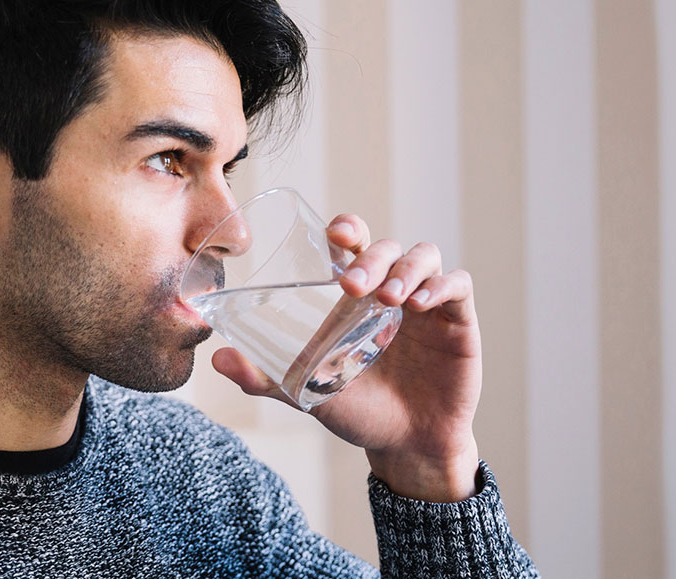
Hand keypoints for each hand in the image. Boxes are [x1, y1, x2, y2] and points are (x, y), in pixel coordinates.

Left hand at [213, 214, 481, 501]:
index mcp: (355, 296)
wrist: (406, 446)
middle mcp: (391, 289)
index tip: (335, 234)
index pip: (352, 244)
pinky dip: (440, 286)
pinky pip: (457, 284)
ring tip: (390, 299)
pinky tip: (421, 305)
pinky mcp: (458, 320)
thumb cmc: (358, 409)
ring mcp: (427, 302)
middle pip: (386, 246)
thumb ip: (265, 377)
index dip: (346, 229)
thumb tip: (216, 358)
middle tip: (352, 285)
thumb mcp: (308, 392)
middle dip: (370, 256)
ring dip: (405, 269)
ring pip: (423, 255)